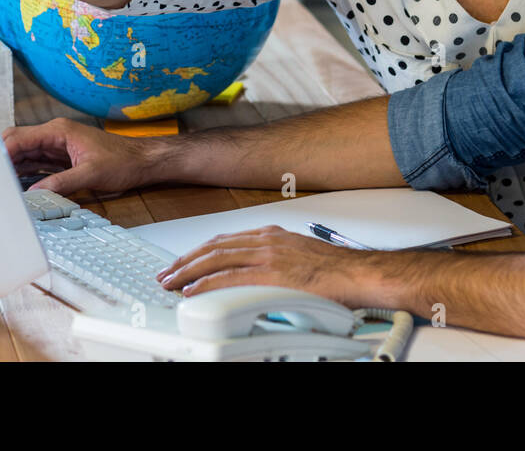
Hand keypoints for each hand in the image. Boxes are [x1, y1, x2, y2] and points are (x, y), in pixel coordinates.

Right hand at [2, 117, 161, 194]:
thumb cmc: (122, 162)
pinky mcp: (62, 158)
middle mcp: (54, 135)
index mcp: (58, 131)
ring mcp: (57, 147)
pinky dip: (25, 174)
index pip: (19, 138)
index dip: (0, 152)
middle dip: (0, 159)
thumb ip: (61, 182)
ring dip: (11, 168)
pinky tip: (16, 186)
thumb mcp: (91, 174)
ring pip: (25, 155)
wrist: (142, 161)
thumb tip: (35, 192)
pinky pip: (36, 164)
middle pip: (17, 143)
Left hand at [157, 226, 376, 305]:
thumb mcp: (299, 256)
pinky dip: (207, 283)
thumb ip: (276, 260)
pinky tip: (193, 290)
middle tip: (166, 272)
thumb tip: (259, 274)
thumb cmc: (336, 271)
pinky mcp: (271, 274)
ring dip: (188, 270)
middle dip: (186, 260)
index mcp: (272, 235)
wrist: (358, 274)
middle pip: (214, 246)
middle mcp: (267, 240)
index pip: (225, 240)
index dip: (199, 251)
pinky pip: (230, 277)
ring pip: (216, 259)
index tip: (184, 261)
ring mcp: (268, 255)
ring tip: (171, 282)